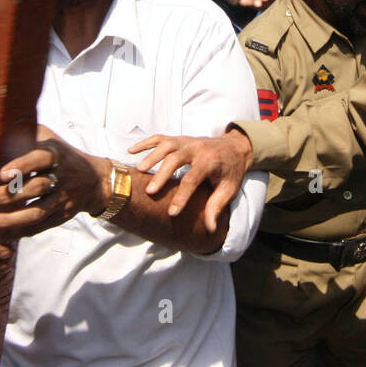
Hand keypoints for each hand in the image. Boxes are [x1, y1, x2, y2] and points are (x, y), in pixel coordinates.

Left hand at [0, 125, 105, 237]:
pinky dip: (17, 232)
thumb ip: (28, 133)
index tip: (2, 173)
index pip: (41, 159)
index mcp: (57, 155)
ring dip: (9, 220)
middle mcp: (61, 178)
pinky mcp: (60, 217)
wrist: (95, 181)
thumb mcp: (50, 139)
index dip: (22, 165)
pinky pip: (38, 227)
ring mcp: (62, 200)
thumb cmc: (63, 156)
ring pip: (36, 212)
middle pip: (35, 189)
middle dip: (8, 196)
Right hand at [129, 129, 251, 232]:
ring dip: (151, 157)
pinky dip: (145, 143)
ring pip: (165, 146)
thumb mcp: (228, 190)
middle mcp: (197, 147)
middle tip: (150, 191)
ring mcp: (186, 140)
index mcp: (210, 161)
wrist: (235, 147)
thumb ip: (216, 207)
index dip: (182, 196)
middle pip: (175, 159)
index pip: (193, 179)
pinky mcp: (179, 138)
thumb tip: (210, 228)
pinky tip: (130, 151)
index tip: (172, 212)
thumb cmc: (230, 172)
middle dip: (162, 174)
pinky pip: (159, 138)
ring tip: (139, 171)